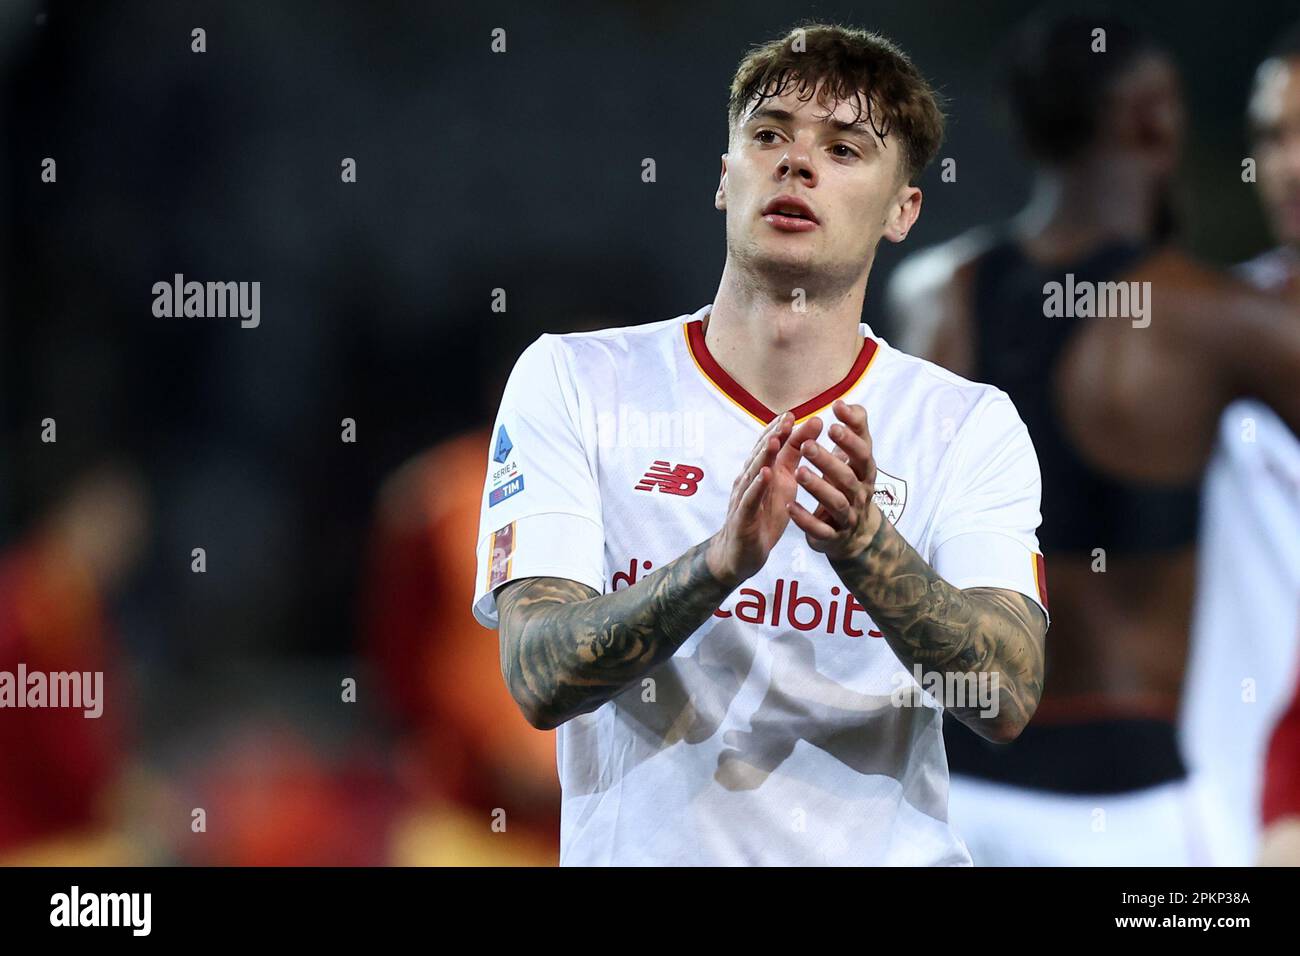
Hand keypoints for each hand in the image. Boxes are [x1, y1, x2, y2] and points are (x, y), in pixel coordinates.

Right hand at [706, 412, 823, 586]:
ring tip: (776, 440)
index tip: (796, 412)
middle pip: (761, 454)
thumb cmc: (763, 519)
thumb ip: (791, 463)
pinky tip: (765, 475)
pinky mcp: (742, 517)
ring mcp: (744, 497)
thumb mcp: (783, 487)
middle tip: (788, 417)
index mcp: (765, 472)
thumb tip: (806, 436)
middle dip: (775, 434)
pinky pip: (750, 499)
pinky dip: (757, 486)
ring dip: (764, 455)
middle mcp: (751, 480)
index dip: (782, 430)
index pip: (773, 447)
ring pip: (753, 472)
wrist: (740, 555)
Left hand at [787, 400, 883, 560]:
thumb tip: (845, 403)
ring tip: (798, 472)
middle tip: (806, 445)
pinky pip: (821, 529)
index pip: (863, 451)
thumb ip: (853, 429)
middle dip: (828, 460)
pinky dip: (806, 519)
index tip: (834, 416)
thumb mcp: (854, 458)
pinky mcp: (833, 537)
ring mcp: (848, 516)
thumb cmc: (849, 484)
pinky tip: (789, 505)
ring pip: (836, 502)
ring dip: (817, 487)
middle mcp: (860, 494)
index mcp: (864, 472)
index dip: (851, 435)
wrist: (856, 534)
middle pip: (848, 477)